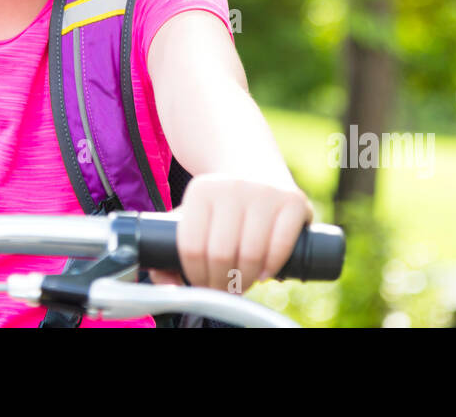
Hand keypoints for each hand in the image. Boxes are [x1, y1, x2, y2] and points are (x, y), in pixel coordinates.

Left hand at [147, 173, 313, 291]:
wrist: (256, 166)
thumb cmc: (221, 204)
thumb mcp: (193, 213)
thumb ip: (170, 245)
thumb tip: (163, 278)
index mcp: (201, 190)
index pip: (192, 247)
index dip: (195, 275)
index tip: (202, 285)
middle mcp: (231, 186)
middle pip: (220, 254)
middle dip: (220, 282)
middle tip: (223, 289)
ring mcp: (264, 192)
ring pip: (251, 254)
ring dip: (245, 280)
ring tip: (241, 284)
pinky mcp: (292, 200)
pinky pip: (281, 245)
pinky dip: (271, 266)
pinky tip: (263, 273)